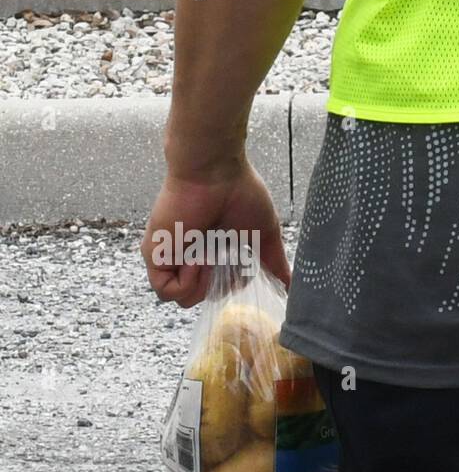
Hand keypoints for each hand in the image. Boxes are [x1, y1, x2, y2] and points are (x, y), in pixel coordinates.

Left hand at [141, 159, 290, 307]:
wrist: (215, 172)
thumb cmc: (240, 193)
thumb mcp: (264, 236)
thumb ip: (274, 263)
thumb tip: (290, 284)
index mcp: (210, 251)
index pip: (218, 289)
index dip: (231, 285)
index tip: (238, 262)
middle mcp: (188, 255)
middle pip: (201, 298)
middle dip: (218, 286)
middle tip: (222, 257)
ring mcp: (170, 256)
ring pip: (183, 299)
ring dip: (202, 284)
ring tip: (207, 255)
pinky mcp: (155, 255)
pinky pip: (168, 291)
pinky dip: (187, 281)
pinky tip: (195, 256)